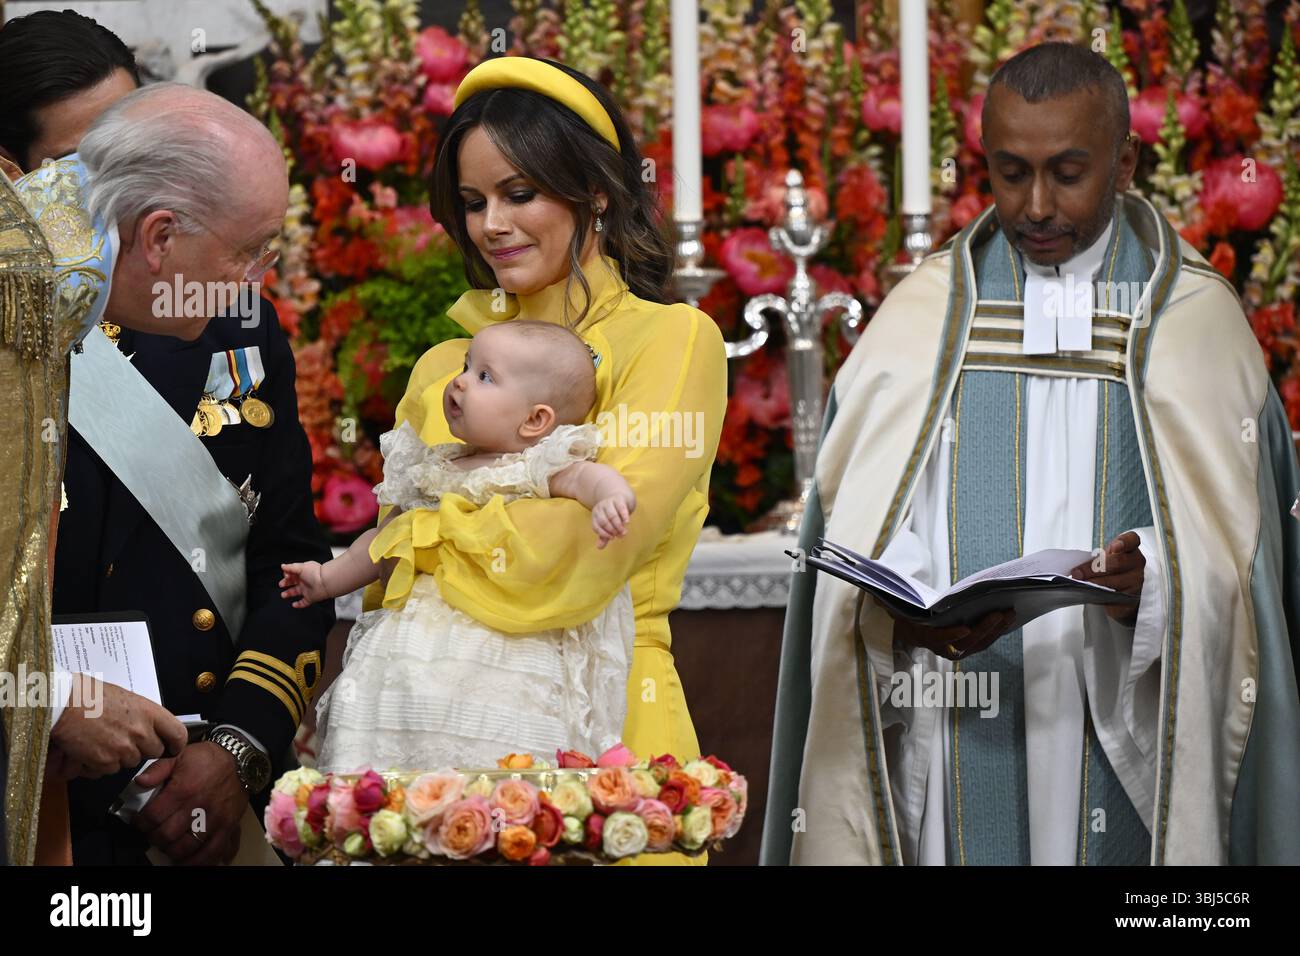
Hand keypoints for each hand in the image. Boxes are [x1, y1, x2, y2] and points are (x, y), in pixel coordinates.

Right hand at [49, 675, 186, 778]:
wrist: (64, 704)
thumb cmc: (89, 695)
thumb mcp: (126, 698)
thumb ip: (141, 715)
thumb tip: (146, 725)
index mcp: (150, 713)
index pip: (178, 734)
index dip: (176, 743)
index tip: (172, 746)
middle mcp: (141, 732)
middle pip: (153, 752)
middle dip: (142, 748)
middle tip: (125, 739)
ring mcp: (124, 749)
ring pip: (130, 762)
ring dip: (120, 756)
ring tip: (104, 739)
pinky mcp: (106, 762)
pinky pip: (110, 770)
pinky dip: (101, 763)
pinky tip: (92, 748)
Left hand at [133, 742, 246, 864]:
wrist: (240, 760)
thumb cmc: (208, 759)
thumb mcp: (180, 755)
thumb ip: (158, 769)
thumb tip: (140, 782)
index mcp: (183, 790)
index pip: (153, 817)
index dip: (141, 823)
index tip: (140, 822)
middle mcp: (198, 807)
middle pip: (166, 835)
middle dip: (154, 837)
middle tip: (153, 833)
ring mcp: (214, 819)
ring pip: (186, 847)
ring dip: (172, 850)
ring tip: (168, 844)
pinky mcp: (227, 826)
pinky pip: (212, 851)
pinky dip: (197, 861)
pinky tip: (187, 861)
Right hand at [280, 561, 327, 607]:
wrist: (325, 583)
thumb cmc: (314, 573)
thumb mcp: (301, 567)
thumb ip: (290, 567)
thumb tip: (282, 566)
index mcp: (303, 572)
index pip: (292, 573)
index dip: (287, 575)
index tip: (286, 576)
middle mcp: (304, 581)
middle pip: (292, 582)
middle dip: (286, 583)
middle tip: (281, 584)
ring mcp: (307, 590)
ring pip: (296, 592)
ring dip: (288, 593)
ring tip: (283, 595)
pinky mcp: (310, 598)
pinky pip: (303, 602)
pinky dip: (298, 604)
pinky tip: (293, 604)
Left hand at [592, 491, 635, 548]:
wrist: (621, 497)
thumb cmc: (613, 514)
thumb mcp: (608, 524)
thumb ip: (604, 536)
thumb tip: (599, 547)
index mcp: (595, 514)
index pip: (596, 526)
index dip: (604, 534)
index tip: (612, 538)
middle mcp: (600, 507)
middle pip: (604, 521)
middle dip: (612, 530)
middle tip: (620, 536)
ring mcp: (609, 502)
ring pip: (612, 515)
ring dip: (618, 525)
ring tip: (624, 532)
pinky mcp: (618, 499)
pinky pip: (621, 508)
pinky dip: (624, 516)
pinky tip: (627, 522)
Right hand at [876, 598, 1017, 660]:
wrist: (915, 628)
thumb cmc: (908, 613)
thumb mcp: (895, 608)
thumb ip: (887, 603)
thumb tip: (875, 595)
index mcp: (924, 638)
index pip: (939, 640)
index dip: (952, 635)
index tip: (965, 627)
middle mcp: (943, 648)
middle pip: (967, 642)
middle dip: (985, 628)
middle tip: (999, 613)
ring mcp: (958, 649)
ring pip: (980, 643)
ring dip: (996, 630)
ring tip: (1009, 613)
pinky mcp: (970, 645)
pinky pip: (986, 640)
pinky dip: (998, 630)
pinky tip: (1008, 616)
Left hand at [1070, 530, 1143, 622]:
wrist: (1121, 589)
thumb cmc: (1111, 568)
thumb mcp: (1105, 558)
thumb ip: (1097, 559)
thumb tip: (1077, 570)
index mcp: (1130, 548)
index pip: (1132, 540)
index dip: (1124, 543)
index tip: (1114, 547)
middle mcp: (1137, 563)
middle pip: (1118, 562)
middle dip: (1094, 568)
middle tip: (1077, 573)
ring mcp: (1136, 581)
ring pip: (1115, 581)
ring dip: (1095, 583)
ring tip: (1081, 583)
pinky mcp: (1131, 597)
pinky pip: (1114, 596)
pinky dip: (1100, 595)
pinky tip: (1090, 593)